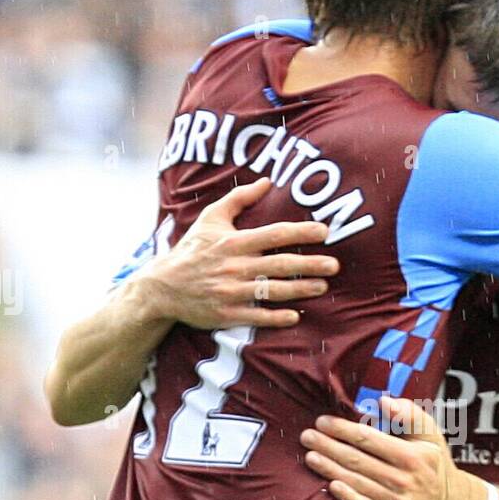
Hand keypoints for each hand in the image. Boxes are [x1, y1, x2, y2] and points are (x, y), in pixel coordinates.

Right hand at [136, 178, 338, 329]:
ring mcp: (232, 292)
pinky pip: (257, 316)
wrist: (163, 287)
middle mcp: (235, 267)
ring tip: (322, 286)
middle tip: (335, 265)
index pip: (274, 234)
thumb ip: (239, 199)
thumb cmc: (192, 250)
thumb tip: (267, 181)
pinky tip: (295, 315)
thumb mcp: (210, 218)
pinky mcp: (227, 314)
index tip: (325, 231)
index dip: (301, 232)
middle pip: (280, 264)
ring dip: (300, 289)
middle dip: (310, 264)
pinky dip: (276, 317)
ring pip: (273, 291)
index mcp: (234, 242)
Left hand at [301, 396, 484, 499]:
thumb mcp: (430, 434)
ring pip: (356, 482)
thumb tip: (384, 401)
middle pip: (357, 460)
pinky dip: (346, 495)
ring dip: (329, 469)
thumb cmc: (433, 462)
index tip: (323, 421)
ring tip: (309, 457)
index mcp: (413, 456)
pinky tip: (329, 484)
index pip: (370, 440)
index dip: (343, 430)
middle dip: (329, 447)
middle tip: (307, 437)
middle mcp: (404, 480)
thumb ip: (410, 415)